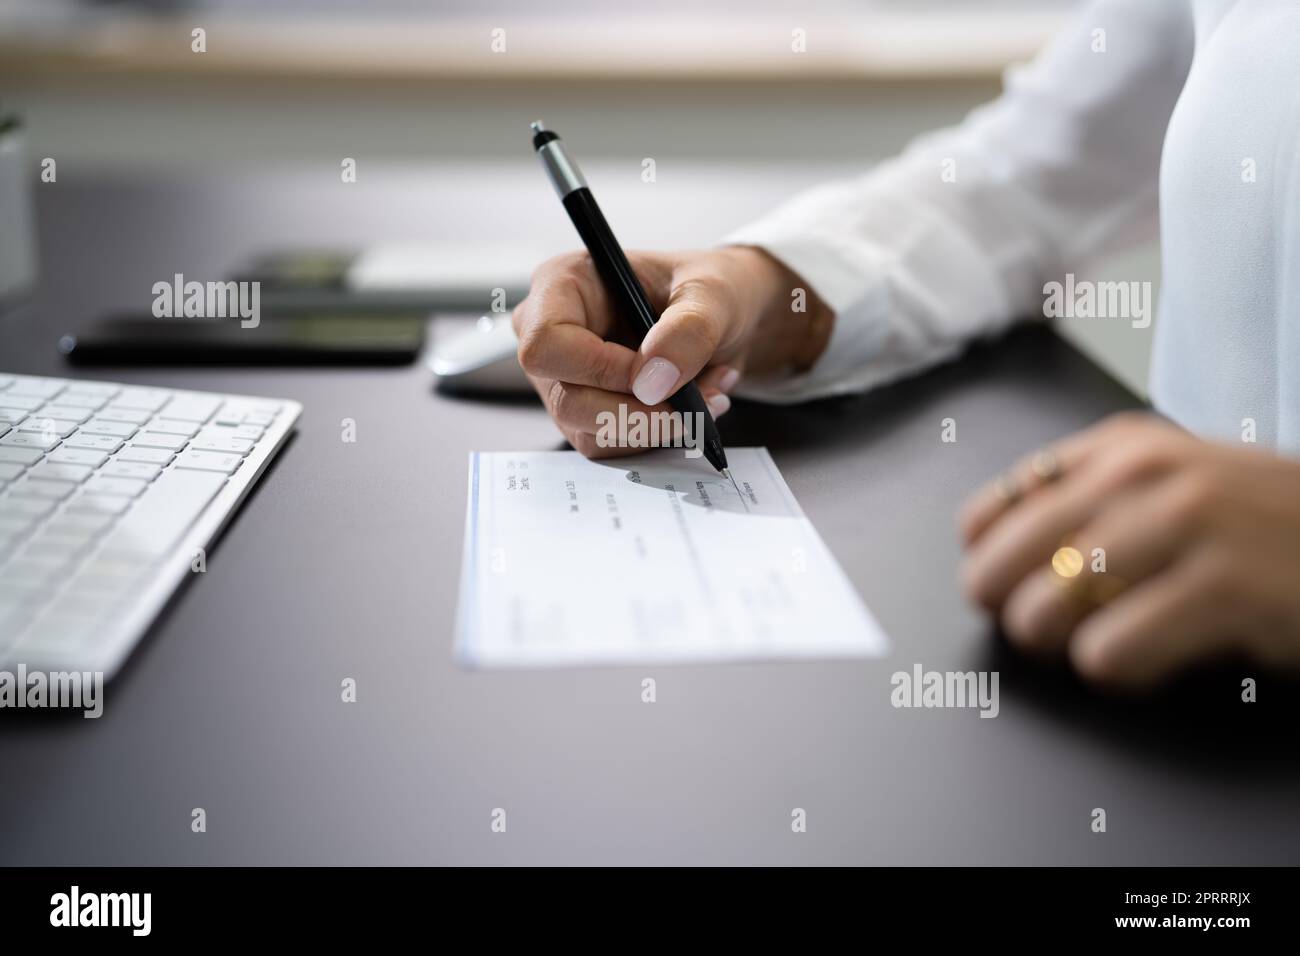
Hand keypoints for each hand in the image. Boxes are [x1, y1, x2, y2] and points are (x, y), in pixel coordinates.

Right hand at [511, 247, 831, 457]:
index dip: (599, 369)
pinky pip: (612, 446)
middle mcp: (553, 336)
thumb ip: (689, 330)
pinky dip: (658, 435)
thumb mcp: (714, 295)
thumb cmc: (708, 289)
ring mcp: (564, 380)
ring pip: (591, 431)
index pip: (545, 344)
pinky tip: (691, 406)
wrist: (727, 318)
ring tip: (707, 394)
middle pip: (567, 399)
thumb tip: (652, 382)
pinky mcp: (585, 415)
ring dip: (658, 425)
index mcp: (564, 285)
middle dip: (641, 410)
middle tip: (699, 401)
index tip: (655, 375)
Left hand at [959, 413, 1299, 687]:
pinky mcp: (1222, 587)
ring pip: (1042, 610)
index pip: (996, 508)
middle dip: (1007, 610)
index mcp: (1122, 448)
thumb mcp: (1174, 488)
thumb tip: (984, 552)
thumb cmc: (1263, 528)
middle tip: (1043, 631)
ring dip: (1060, 645)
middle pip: (1002, 563)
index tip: (998, 587)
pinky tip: (1154, 660)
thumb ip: (1089, 503)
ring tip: (1101, 644)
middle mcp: (1145, 475)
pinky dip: (1117, 671)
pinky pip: (1108, 653)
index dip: (985, 561)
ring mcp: (1185, 526)